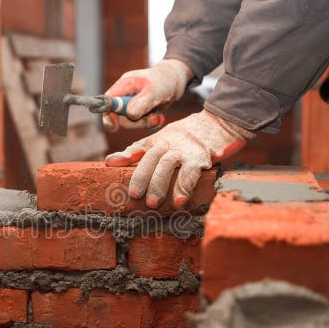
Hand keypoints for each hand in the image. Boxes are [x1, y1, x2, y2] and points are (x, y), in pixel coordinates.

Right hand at [103, 59, 192, 131]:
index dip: (107, 115)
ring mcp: (132, 103)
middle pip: (117, 115)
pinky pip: (140, 122)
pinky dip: (149, 122)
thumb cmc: (165, 81)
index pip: (107, 102)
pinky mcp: (140, 110)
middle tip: (149, 117)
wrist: (176, 80)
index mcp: (123, 85)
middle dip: (133, 121)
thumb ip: (141, 103)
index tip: (115, 126)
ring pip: (130, 121)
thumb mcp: (154, 91)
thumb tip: (129, 114)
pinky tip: (158, 117)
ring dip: (144, 122)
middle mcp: (124, 95)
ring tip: (157, 115)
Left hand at [105, 109, 254, 208]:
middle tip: (136, 196)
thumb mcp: (160, 140)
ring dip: (160, 185)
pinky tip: (180, 201)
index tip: (110, 165)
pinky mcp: (201, 158)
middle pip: (151, 158)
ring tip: (153, 203)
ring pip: (168, 165)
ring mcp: (184, 150)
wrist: (219, 124)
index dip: (124, 156)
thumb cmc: (186, 137)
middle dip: (142, 177)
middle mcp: (169, 144)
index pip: (138, 148)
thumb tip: (109, 162)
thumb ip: (137, 152)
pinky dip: (185, 187)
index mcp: (157, 140)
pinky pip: (191, 173)